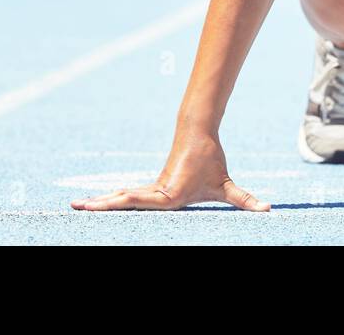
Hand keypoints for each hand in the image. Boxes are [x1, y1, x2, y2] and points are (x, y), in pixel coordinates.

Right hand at [70, 130, 268, 211]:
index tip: (115, 198)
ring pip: (121, 198)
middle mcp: (156, 193)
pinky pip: (126, 197)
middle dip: (103, 206)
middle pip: (125, 200)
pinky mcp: (149, 189)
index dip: (130, 201)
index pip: (145, 201)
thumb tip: (267, 210)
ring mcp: (150, 190)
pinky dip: (108, 201)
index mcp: (170, 195)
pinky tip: (94, 204)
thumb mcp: (227, 185)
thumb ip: (244, 199)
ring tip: (76, 206)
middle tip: (78, 207)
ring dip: (100, 202)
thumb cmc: (211, 161)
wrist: (198, 133)